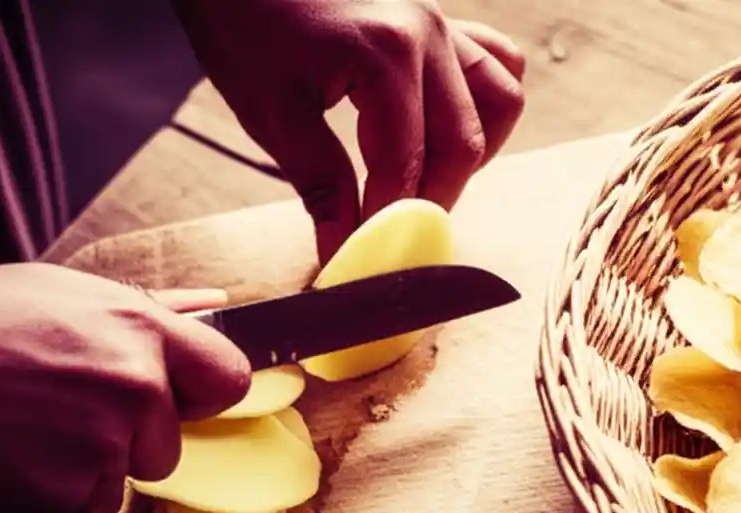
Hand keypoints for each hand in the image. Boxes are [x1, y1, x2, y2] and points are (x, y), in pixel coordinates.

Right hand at [0, 263, 250, 512]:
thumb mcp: (70, 292)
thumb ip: (154, 310)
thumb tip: (218, 305)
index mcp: (143, 333)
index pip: (229, 379)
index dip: (201, 397)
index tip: (177, 401)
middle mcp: (135, 389)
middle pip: (167, 450)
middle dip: (124, 443)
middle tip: (60, 412)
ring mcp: (100, 446)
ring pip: (117, 487)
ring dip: (78, 474)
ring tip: (22, 430)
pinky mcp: (60, 494)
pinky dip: (39, 499)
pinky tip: (3, 457)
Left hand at [175, 0, 525, 261]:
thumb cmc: (242, 23)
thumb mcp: (271, 112)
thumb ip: (320, 184)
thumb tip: (344, 249)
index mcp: (387, 56)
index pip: (404, 165)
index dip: (386, 223)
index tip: (365, 261)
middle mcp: (428, 35)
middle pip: (461, 145)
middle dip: (430, 201)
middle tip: (391, 232)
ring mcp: (441, 22)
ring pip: (498, 104)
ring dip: (470, 155)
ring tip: (425, 181)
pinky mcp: (440, 19)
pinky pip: (496, 62)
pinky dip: (485, 104)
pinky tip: (447, 129)